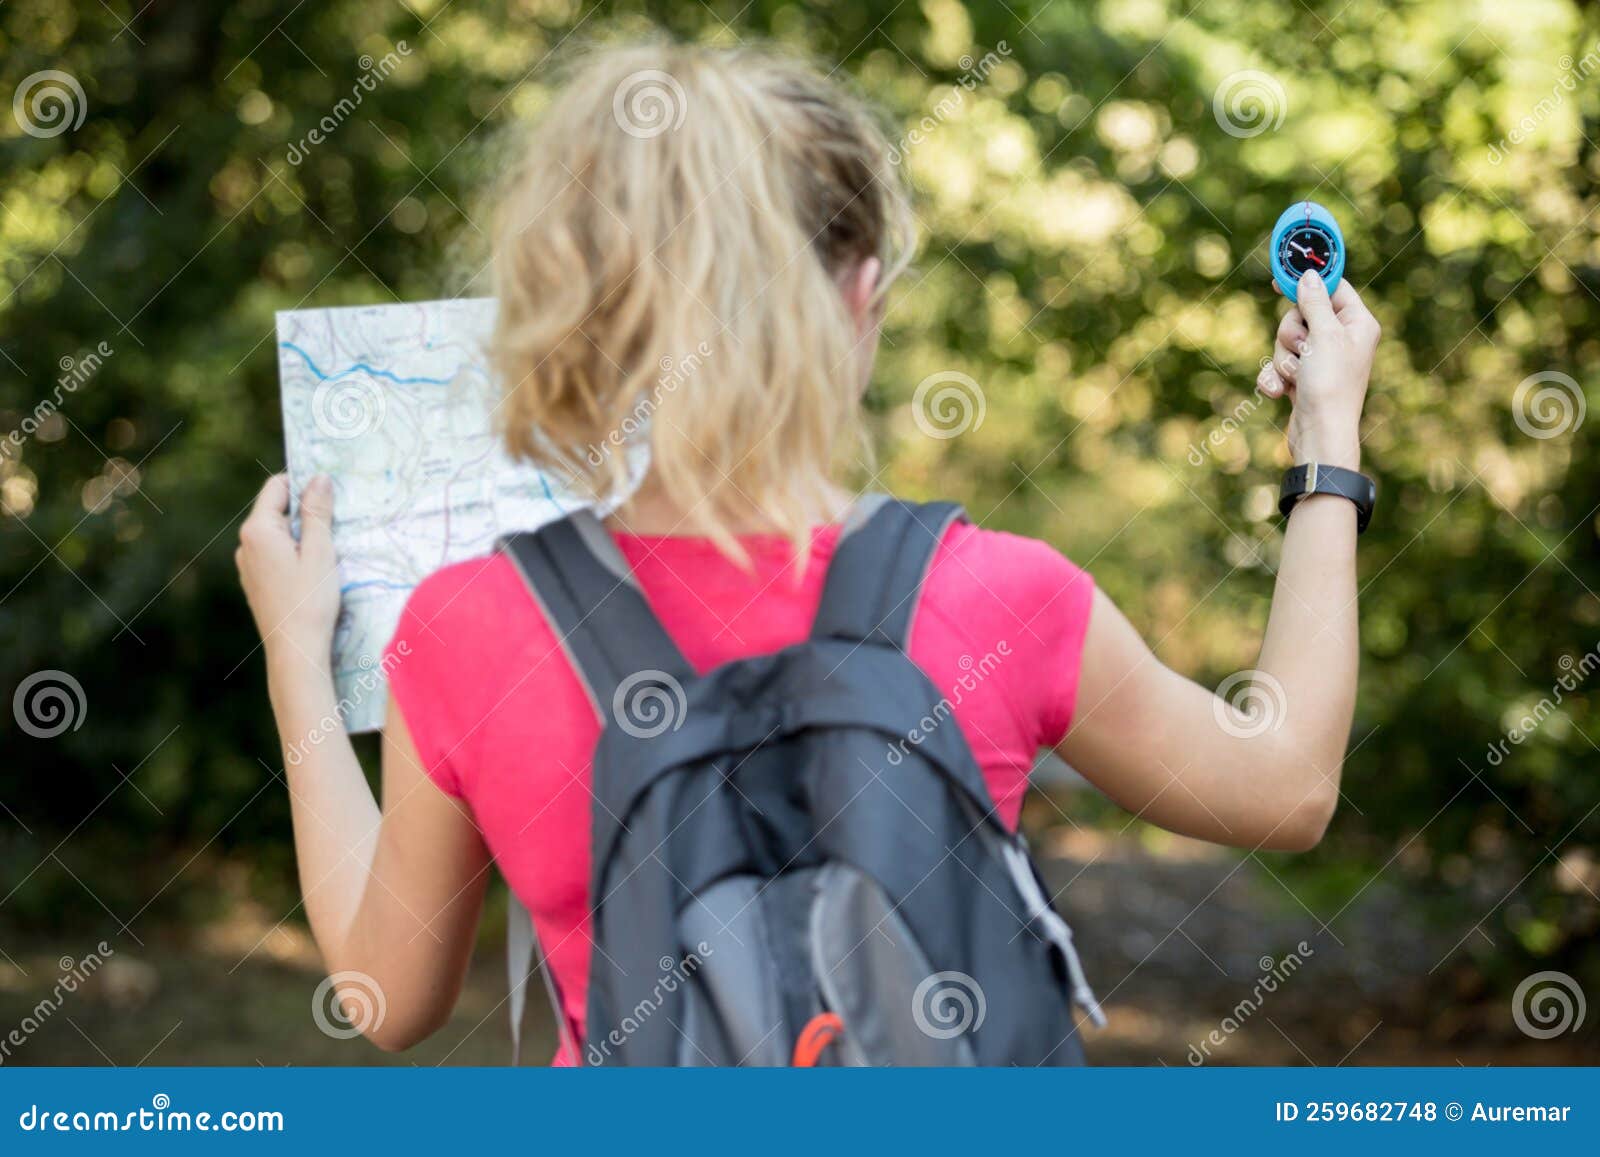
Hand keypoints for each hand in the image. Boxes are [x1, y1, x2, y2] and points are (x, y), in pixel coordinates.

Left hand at [236, 474, 340, 667]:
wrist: (295, 651)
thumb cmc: (310, 600)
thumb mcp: (321, 551)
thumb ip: (318, 511)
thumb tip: (318, 477)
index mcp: (257, 530)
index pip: (277, 487)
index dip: (303, 483)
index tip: (330, 492)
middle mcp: (245, 544)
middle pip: (277, 511)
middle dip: (306, 513)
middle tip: (337, 524)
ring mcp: (247, 566)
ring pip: (277, 536)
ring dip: (301, 536)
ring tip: (328, 552)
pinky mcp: (255, 583)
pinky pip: (274, 556)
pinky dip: (293, 555)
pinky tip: (313, 573)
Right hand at [1258, 270, 1380, 469]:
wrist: (1320, 436)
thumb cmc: (1331, 385)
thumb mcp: (1324, 336)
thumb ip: (1314, 301)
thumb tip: (1309, 274)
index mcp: (1358, 324)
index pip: (1333, 288)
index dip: (1309, 282)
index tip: (1283, 277)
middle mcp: (1341, 340)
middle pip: (1302, 315)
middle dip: (1292, 333)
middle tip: (1303, 348)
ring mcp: (1320, 360)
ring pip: (1286, 341)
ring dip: (1283, 359)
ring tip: (1296, 377)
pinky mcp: (1302, 379)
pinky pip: (1279, 366)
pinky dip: (1275, 378)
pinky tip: (1280, 393)